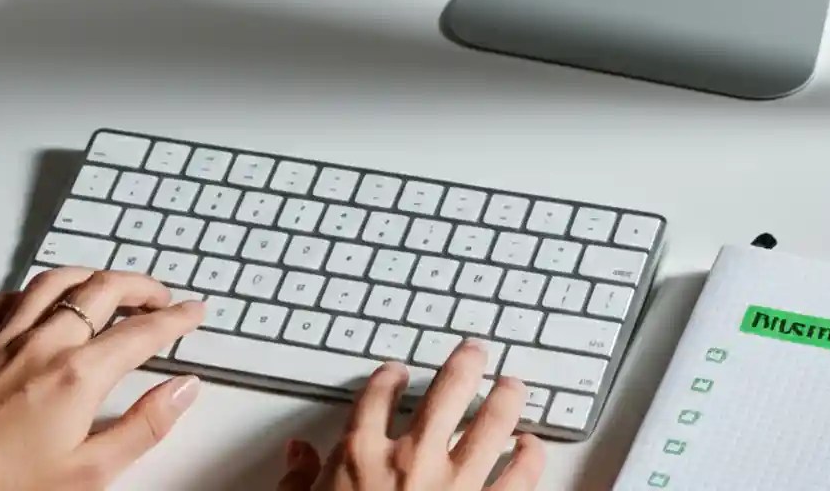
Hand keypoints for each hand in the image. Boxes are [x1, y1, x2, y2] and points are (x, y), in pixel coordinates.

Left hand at [0, 267, 205, 490]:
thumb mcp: (90, 473)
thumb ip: (144, 426)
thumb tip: (182, 390)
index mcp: (77, 376)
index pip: (143, 331)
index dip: (177, 318)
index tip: (192, 313)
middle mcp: (41, 345)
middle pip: (104, 290)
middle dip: (142, 287)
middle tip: (161, 298)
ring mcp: (1, 341)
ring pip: (56, 282)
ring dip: (93, 277)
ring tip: (111, 287)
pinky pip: (7, 299)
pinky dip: (35, 291)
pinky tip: (42, 300)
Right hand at [278, 340, 545, 490]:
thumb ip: (298, 482)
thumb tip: (297, 457)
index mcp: (360, 454)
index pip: (377, 395)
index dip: (390, 376)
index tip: (398, 372)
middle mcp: (411, 458)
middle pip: (446, 390)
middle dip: (466, 363)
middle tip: (476, 351)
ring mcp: (454, 484)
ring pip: (492, 421)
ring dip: (506, 397)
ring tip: (513, 385)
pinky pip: (520, 476)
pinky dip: (531, 456)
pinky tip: (532, 445)